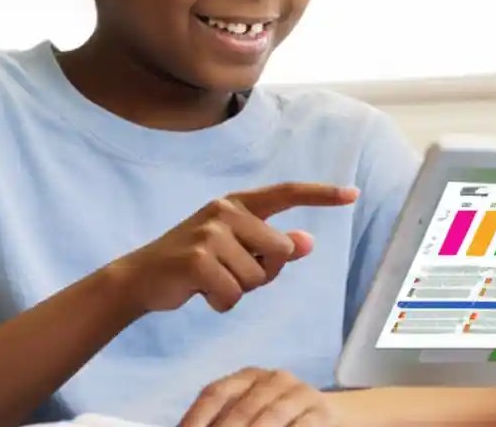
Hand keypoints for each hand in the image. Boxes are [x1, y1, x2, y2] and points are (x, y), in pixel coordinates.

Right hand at [114, 183, 358, 313]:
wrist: (141, 278)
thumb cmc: (196, 264)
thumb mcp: (235, 249)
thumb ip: (270, 244)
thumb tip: (308, 242)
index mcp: (237, 204)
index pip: (286, 193)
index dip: (321, 194)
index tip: (353, 194)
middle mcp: (225, 211)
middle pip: (280, 251)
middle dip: (263, 273)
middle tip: (230, 272)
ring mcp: (210, 234)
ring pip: (258, 277)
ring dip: (239, 290)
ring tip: (211, 280)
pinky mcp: (198, 260)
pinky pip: (234, 294)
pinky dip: (222, 303)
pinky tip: (201, 293)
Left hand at [179, 368, 336, 426]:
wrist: (326, 414)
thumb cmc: (275, 416)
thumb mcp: (248, 411)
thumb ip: (221, 419)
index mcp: (248, 376)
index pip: (215, 392)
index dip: (196, 417)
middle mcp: (274, 378)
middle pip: (240, 409)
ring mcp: (300, 393)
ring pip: (270, 417)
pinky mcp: (321, 412)